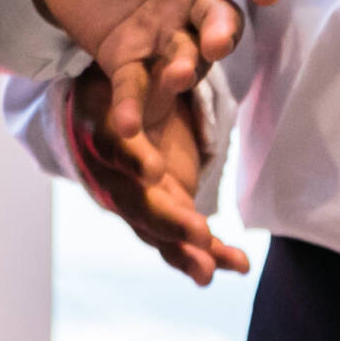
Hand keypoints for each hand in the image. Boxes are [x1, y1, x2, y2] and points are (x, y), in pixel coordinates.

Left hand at [32, 0, 282, 155]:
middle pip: (221, 17)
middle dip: (222, 32)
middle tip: (217, 43)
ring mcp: (165, 30)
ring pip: (185, 57)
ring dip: (181, 70)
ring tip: (169, 77)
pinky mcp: (130, 58)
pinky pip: (138, 84)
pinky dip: (136, 105)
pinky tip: (127, 125)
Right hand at [65, 67, 248, 285]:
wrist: (114, 111)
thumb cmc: (130, 87)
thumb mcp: (139, 75)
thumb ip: (159, 75)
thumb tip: (179, 69)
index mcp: (101, 131)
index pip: (112, 147)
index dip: (131, 159)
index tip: (153, 172)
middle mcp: (112, 174)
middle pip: (135, 203)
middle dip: (167, 221)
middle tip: (200, 234)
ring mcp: (134, 201)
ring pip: (155, 232)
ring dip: (184, 252)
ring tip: (211, 271)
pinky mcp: (158, 216)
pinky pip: (178, 243)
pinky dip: (207, 256)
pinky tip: (237, 264)